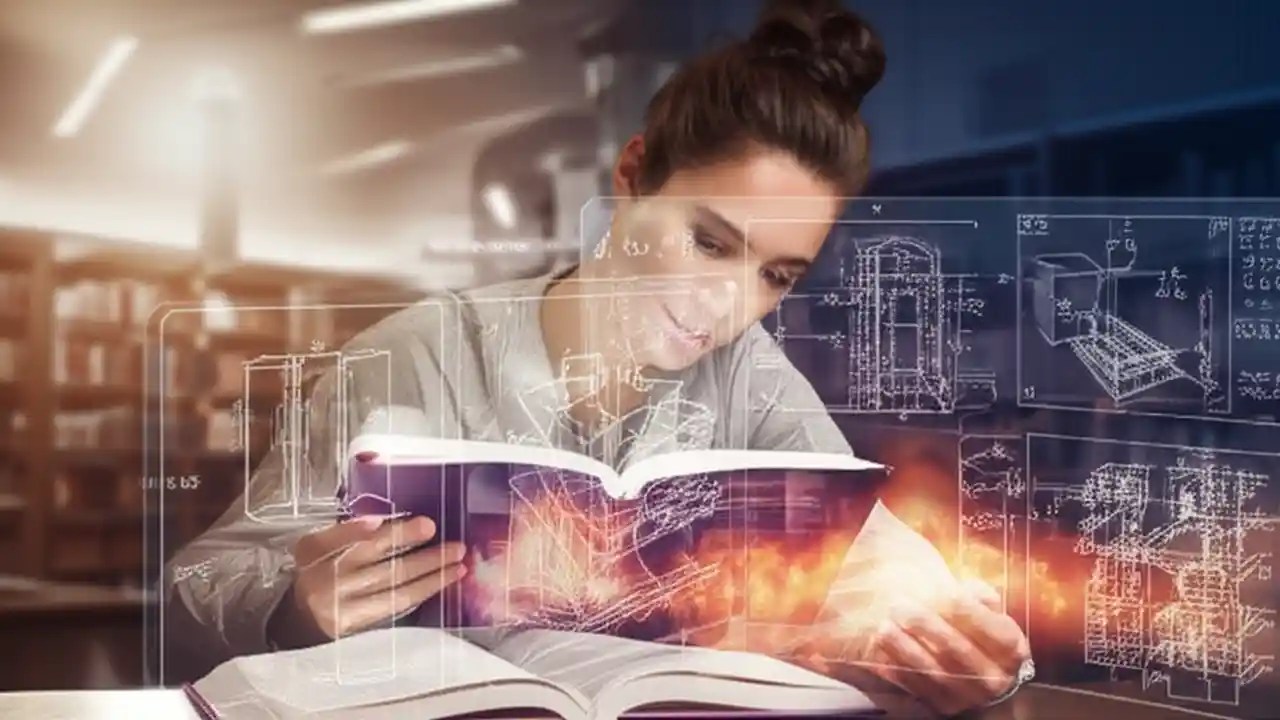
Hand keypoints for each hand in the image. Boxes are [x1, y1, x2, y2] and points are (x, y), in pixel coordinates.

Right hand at [269, 515, 466, 647]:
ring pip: (392, 589)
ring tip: (458, 562)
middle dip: (414, 549)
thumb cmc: (318, 574)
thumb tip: (381, 520)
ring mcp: (339, 609)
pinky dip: (421, 592)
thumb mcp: (319, 549)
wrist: (296, 621)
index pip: (340, 539)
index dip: (368, 532)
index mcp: (312, 554)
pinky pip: (394, 607)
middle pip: (374, 563)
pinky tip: (442, 582)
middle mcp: (323, 582)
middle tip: (448, 539)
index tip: (409, 523)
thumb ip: (347, 532)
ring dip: (430, 575)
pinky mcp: (354, 629)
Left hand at [864, 580, 1029, 716]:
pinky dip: (898, 670)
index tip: (942, 590)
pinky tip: (881, 653)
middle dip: (925, 625)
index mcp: (1011, 649)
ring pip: (935, 671)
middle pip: (958, 650)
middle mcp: (995, 677)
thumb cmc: (979, 629)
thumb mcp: (988, 610)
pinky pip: (918, 688)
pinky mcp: (945, 706)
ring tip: (884, 627)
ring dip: (905, 649)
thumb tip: (969, 590)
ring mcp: (969, 695)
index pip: (991, 629)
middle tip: (898, 605)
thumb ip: (980, 595)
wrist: (979, 670)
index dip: (965, 610)